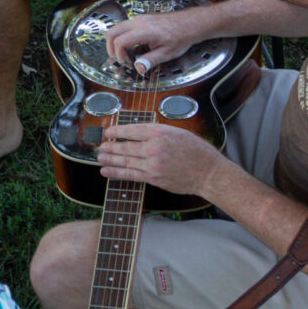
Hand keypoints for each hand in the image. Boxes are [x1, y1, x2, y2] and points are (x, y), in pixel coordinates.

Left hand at [97, 122, 228, 199]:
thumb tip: (139, 132)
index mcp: (160, 133)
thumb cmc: (196, 151)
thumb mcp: (178, 132)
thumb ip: (158, 132)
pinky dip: (117, 173)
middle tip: (101, 146)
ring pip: (126, 161)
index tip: (108, 132)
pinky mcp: (153, 178)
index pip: (133, 130)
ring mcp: (153, 165)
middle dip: (111, 146)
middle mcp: (154, 148)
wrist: (208, 173)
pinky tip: (106, 171)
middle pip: (126, 146)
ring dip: (110, 159)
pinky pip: (131, 175)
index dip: (118, 131)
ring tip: (99, 157)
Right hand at [102, 9, 199, 73]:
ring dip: (116, 41)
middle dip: (110, 47)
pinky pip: (125, 25)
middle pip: (112, 31)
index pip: (120, 41)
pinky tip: (132, 45)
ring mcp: (140, 18)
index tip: (126, 62)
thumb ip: (151, 60)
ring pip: (117, 27)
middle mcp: (139, 22)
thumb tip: (139, 68)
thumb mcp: (167, 52)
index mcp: (144, 31)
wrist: (191, 23)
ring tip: (124, 53)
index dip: (119, 54)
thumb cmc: (181, 36)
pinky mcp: (143, 18)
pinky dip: (122, 35)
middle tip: (118, 58)